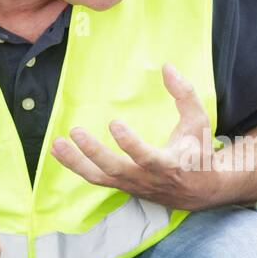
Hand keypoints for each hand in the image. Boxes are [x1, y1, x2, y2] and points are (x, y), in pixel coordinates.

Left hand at [50, 63, 233, 210]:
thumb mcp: (198, 122)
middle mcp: (147, 178)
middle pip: (115, 170)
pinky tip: (58, 151)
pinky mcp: (122, 185)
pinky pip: (96, 178)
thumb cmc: (198, 151)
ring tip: (56, 144)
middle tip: (76, 132)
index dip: (130, 144)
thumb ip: (184, 94)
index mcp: (168, 164)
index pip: (146, 157)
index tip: (114, 123)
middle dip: (94, 153)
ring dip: (76, 162)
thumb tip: (167, 67)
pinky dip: (76, 166)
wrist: (200, 190)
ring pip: (100, 178)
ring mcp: (132, 184)